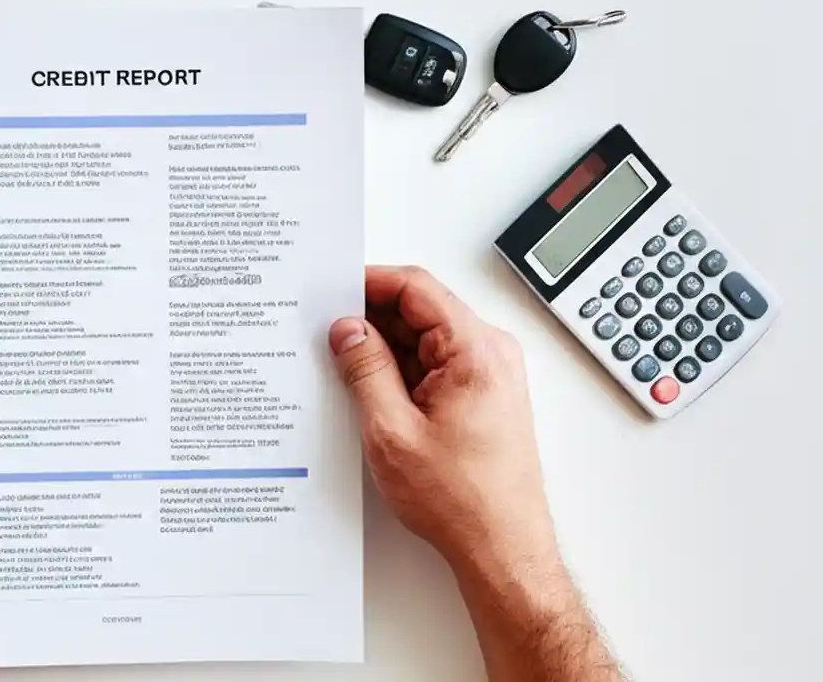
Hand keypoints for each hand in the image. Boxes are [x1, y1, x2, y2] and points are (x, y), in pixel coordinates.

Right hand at [328, 266, 555, 572]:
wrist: (502, 546)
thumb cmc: (463, 500)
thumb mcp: (392, 431)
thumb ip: (365, 370)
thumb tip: (347, 330)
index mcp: (475, 351)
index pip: (417, 288)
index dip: (369, 283)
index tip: (333, 290)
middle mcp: (490, 354)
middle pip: (422, 310)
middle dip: (372, 319)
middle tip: (327, 334)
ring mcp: (489, 374)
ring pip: (426, 339)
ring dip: (385, 349)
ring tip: (345, 371)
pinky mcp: (482, 395)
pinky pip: (435, 364)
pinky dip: (402, 370)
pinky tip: (372, 391)